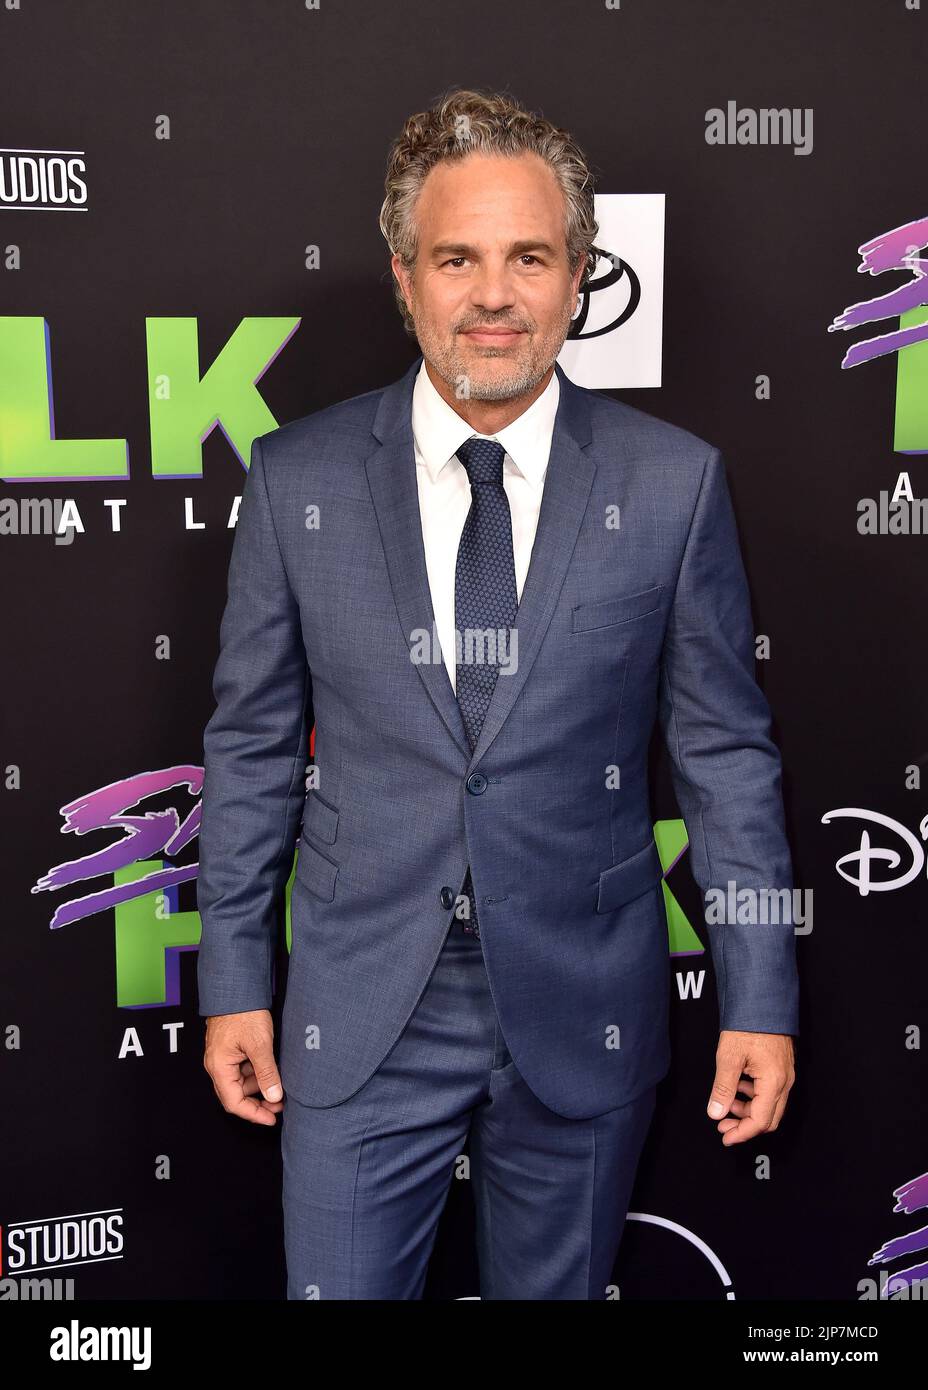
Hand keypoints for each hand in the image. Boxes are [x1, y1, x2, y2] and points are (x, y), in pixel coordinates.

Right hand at [203, 1009, 284, 1125]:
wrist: (236, 987)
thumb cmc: (244, 1012)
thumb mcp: (260, 1045)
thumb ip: (267, 1073)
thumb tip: (274, 1097)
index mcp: (219, 1067)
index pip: (234, 1102)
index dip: (253, 1114)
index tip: (272, 1118)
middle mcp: (217, 1065)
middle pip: (236, 1094)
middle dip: (259, 1100)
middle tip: (281, 1102)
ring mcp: (223, 1056)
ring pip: (241, 1081)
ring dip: (260, 1085)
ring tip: (280, 1083)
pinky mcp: (231, 1048)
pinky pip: (243, 1068)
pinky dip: (257, 1072)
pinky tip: (272, 1069)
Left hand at [706, 1030, 794, 1145]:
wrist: (762, 1000)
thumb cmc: (748, 1024)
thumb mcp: (729, 1057)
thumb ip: (723, 1088)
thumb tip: (716, 1112)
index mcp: (774, 1082)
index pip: (760, 1121)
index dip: (742, 1133)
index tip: (725, 1137)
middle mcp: (784, 1081)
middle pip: (769, 1118)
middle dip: (745, 1125)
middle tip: (723, 1125)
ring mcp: (785, 1074)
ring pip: (769, 1105)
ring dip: (747, 1110)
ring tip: (726, 1105)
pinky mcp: (781, 1067)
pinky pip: (770, 1091)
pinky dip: (752, 1095)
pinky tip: (737, 1087)